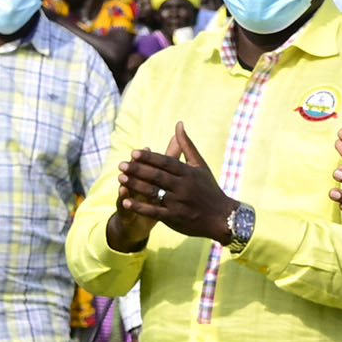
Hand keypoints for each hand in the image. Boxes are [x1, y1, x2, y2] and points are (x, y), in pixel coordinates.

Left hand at [116, 125, 236, 244]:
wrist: (222, 217)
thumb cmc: (209, 189)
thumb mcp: (200, 165)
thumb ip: (186, 145)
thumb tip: (178, 124)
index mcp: (188, 173)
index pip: (166, 162)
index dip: (149, 157)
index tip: (134, 152)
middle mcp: (183, 187)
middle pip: (157, 176)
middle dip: (138, 170)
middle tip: (121, 164)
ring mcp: (178, 203)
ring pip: (153, 192)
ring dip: (135, 185)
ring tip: (120, 179)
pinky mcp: (174, 218)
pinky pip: (154, 211)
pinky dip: (140, 207)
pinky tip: (126, 202)